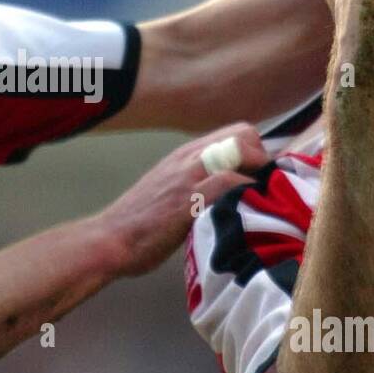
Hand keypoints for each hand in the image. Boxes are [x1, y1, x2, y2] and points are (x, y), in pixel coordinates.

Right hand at [102, 122, 266, 276]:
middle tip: (262, 188)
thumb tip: (228, 194)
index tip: (260, 178)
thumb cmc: (139, 225)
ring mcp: (188, 175)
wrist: (110, 240)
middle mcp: (188, 157)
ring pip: (240, 148)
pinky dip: (246, 190)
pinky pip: (229, 180)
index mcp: (184, 155)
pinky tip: (248, 208)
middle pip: (243, 132)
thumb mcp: (171, 192)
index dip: (255, 152)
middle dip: (261, 157)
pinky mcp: (188, 198)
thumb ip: (196, 185)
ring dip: (259, 171)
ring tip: (261, 198)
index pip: (235, 133)